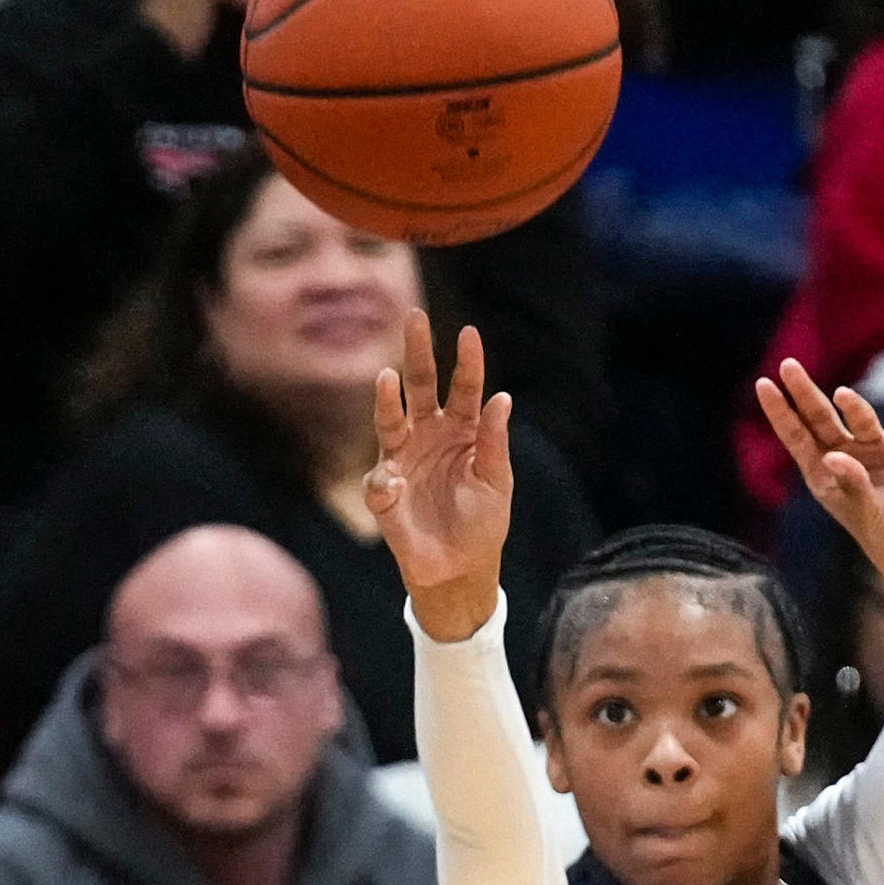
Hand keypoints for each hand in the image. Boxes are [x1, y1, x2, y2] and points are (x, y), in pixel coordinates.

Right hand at [366, 314, 515, 644]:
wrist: (460, 568)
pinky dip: (388, 483)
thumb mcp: (497, 483)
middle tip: (414, 316)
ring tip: (386, 378)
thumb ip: (495, 443)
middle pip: (421, 385)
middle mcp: (429, 434)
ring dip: (387, 399)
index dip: (468, 362)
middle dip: (417, 352)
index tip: (469, 332)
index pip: (465, 388)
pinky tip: (398, 488)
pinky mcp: (384, 492)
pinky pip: (381, 481)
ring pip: (390, 419)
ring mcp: (403, 458)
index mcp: (464, 430)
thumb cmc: (483, 522)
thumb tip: (502, 398)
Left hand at [756, 359, 883, 617]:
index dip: (781, 412)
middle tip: (788, 365)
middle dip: (806, 393)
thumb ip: (853, 486)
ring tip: (843, 396)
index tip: (764, 383)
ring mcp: (882, 452)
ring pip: (861, 421)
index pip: (798, 437)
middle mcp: (850, 458)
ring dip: (853, 407)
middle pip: (822, 419)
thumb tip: (834, 455)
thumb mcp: (868, 517)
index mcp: (827, 476)